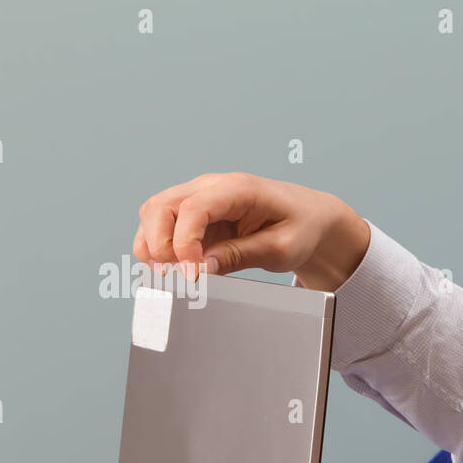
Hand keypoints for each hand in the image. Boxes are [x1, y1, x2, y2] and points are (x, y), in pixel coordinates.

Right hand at [133, 171, 370, 291]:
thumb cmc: (300, 228)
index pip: (193, 208)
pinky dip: (157, 245)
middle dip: (159, 244)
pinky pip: (161, 224)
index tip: (192, 274)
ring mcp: (199, 195)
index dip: (184, 243)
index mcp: (239, 188)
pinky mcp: (194, 212)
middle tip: (177, 276)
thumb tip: (202, 267)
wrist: (309, 217)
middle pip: (161, 206)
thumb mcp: (281, 248)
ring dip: (152, 245)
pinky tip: (171, 266)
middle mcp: (212, 185)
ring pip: (153, 212)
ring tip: (171, 274)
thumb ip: (241, 255)